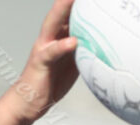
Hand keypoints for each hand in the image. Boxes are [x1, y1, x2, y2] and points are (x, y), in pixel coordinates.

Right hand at [5, 0, 79, 121]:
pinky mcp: (41, 61)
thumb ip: (87, 45)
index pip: (74, 10)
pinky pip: (52, 52)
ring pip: (54, 23)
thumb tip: (109, 40)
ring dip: (64, 9)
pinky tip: (73, 41)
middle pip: (64, 9)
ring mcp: (44, 46)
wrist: (30, 100)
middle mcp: (51, 34)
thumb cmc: (54, 79)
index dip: (84, 1)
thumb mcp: (75, 59)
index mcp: (61, 32)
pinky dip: (62, 46)